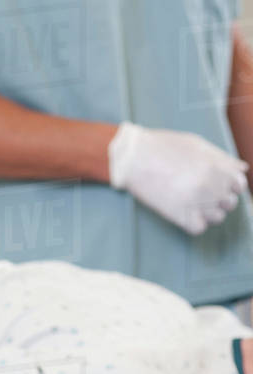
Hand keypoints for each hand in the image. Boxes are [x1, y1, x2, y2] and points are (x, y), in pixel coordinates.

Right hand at [108, 122, 248, 234]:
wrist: (132, 156)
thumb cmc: (163, 146)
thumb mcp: (197, 145)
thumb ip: (223, 158)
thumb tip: (242, 169)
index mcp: (219, 169)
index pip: (239, 185)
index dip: (228, 184)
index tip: (214, 183)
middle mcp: (212, 187)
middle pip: (229, 203)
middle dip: (218, 198)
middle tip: (198, 190)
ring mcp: (197, 203)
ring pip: (217, 218)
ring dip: (207, 211)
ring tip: (190, 201)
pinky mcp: (179, 215)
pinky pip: (199, 228)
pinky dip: (194, 222)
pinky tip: (184, 211)